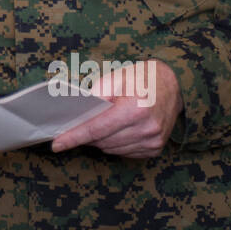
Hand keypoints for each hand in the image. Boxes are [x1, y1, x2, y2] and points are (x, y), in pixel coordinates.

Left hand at [51, 60, 182, 158]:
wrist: (173, 84)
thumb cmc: (142, 77)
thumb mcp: (116, 77)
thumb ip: (96, 95)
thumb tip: (78, 114)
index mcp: (136, 108)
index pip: (96, 129)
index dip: (74, 137)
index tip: (57, 144)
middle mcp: (147, 128)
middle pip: (102, 141)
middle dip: (87, 135)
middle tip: (78, 125)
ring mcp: (153, 141)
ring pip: (112, 149)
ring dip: (101, 140)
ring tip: (101, 123)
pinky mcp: (155, 148)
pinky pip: (125, 152)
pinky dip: (115, 144)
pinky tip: (117, 130)